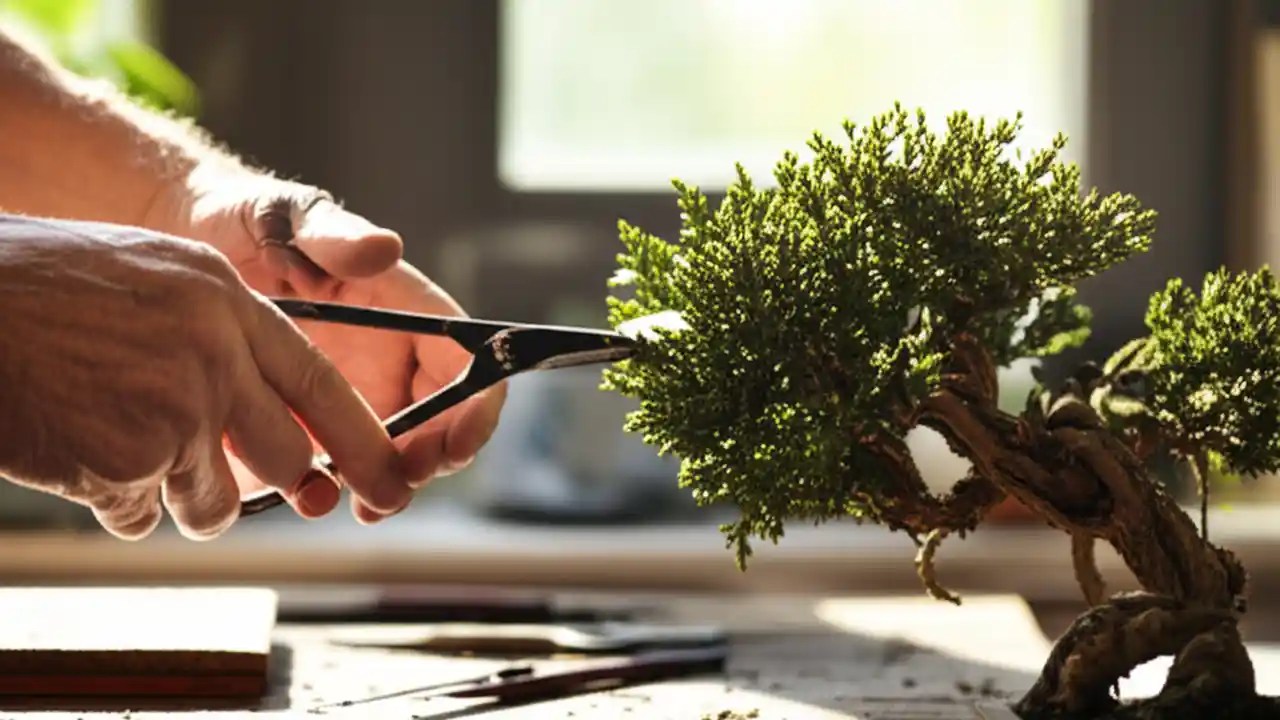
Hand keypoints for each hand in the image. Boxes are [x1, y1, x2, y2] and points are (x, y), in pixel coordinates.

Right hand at [0, 214, 405, 538]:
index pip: (319, 381)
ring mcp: (176, 406)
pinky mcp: (129, 459)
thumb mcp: (149, 279)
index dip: (359, 437)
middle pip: (286, 454)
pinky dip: (108, 502)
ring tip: (116, 448)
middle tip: (252, 484)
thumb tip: (270, 404)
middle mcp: (214, 352)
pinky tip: (68, 450)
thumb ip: (218, 333)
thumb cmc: (38, 290)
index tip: (388, 480)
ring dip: (173, 496)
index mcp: (225, 299)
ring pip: (216, 501)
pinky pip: (140, 516)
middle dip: (270, 482)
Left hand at [147, 167, 505, 522]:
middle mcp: (389, 355)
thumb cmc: (243, 217)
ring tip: (356, 502)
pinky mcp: (308, 418)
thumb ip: (334, 236)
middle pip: (442, 420)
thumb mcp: (286, 218)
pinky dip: (332, 489)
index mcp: (403, 310)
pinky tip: (310, 498)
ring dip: (388, 485)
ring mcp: (351, 391)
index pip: (465, 362)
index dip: (475, 407)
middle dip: (430, 459)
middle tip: (394, 484)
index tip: (453, 443)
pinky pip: (335, 465)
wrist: (178, 237)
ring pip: (394, 454)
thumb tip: (386, 248)